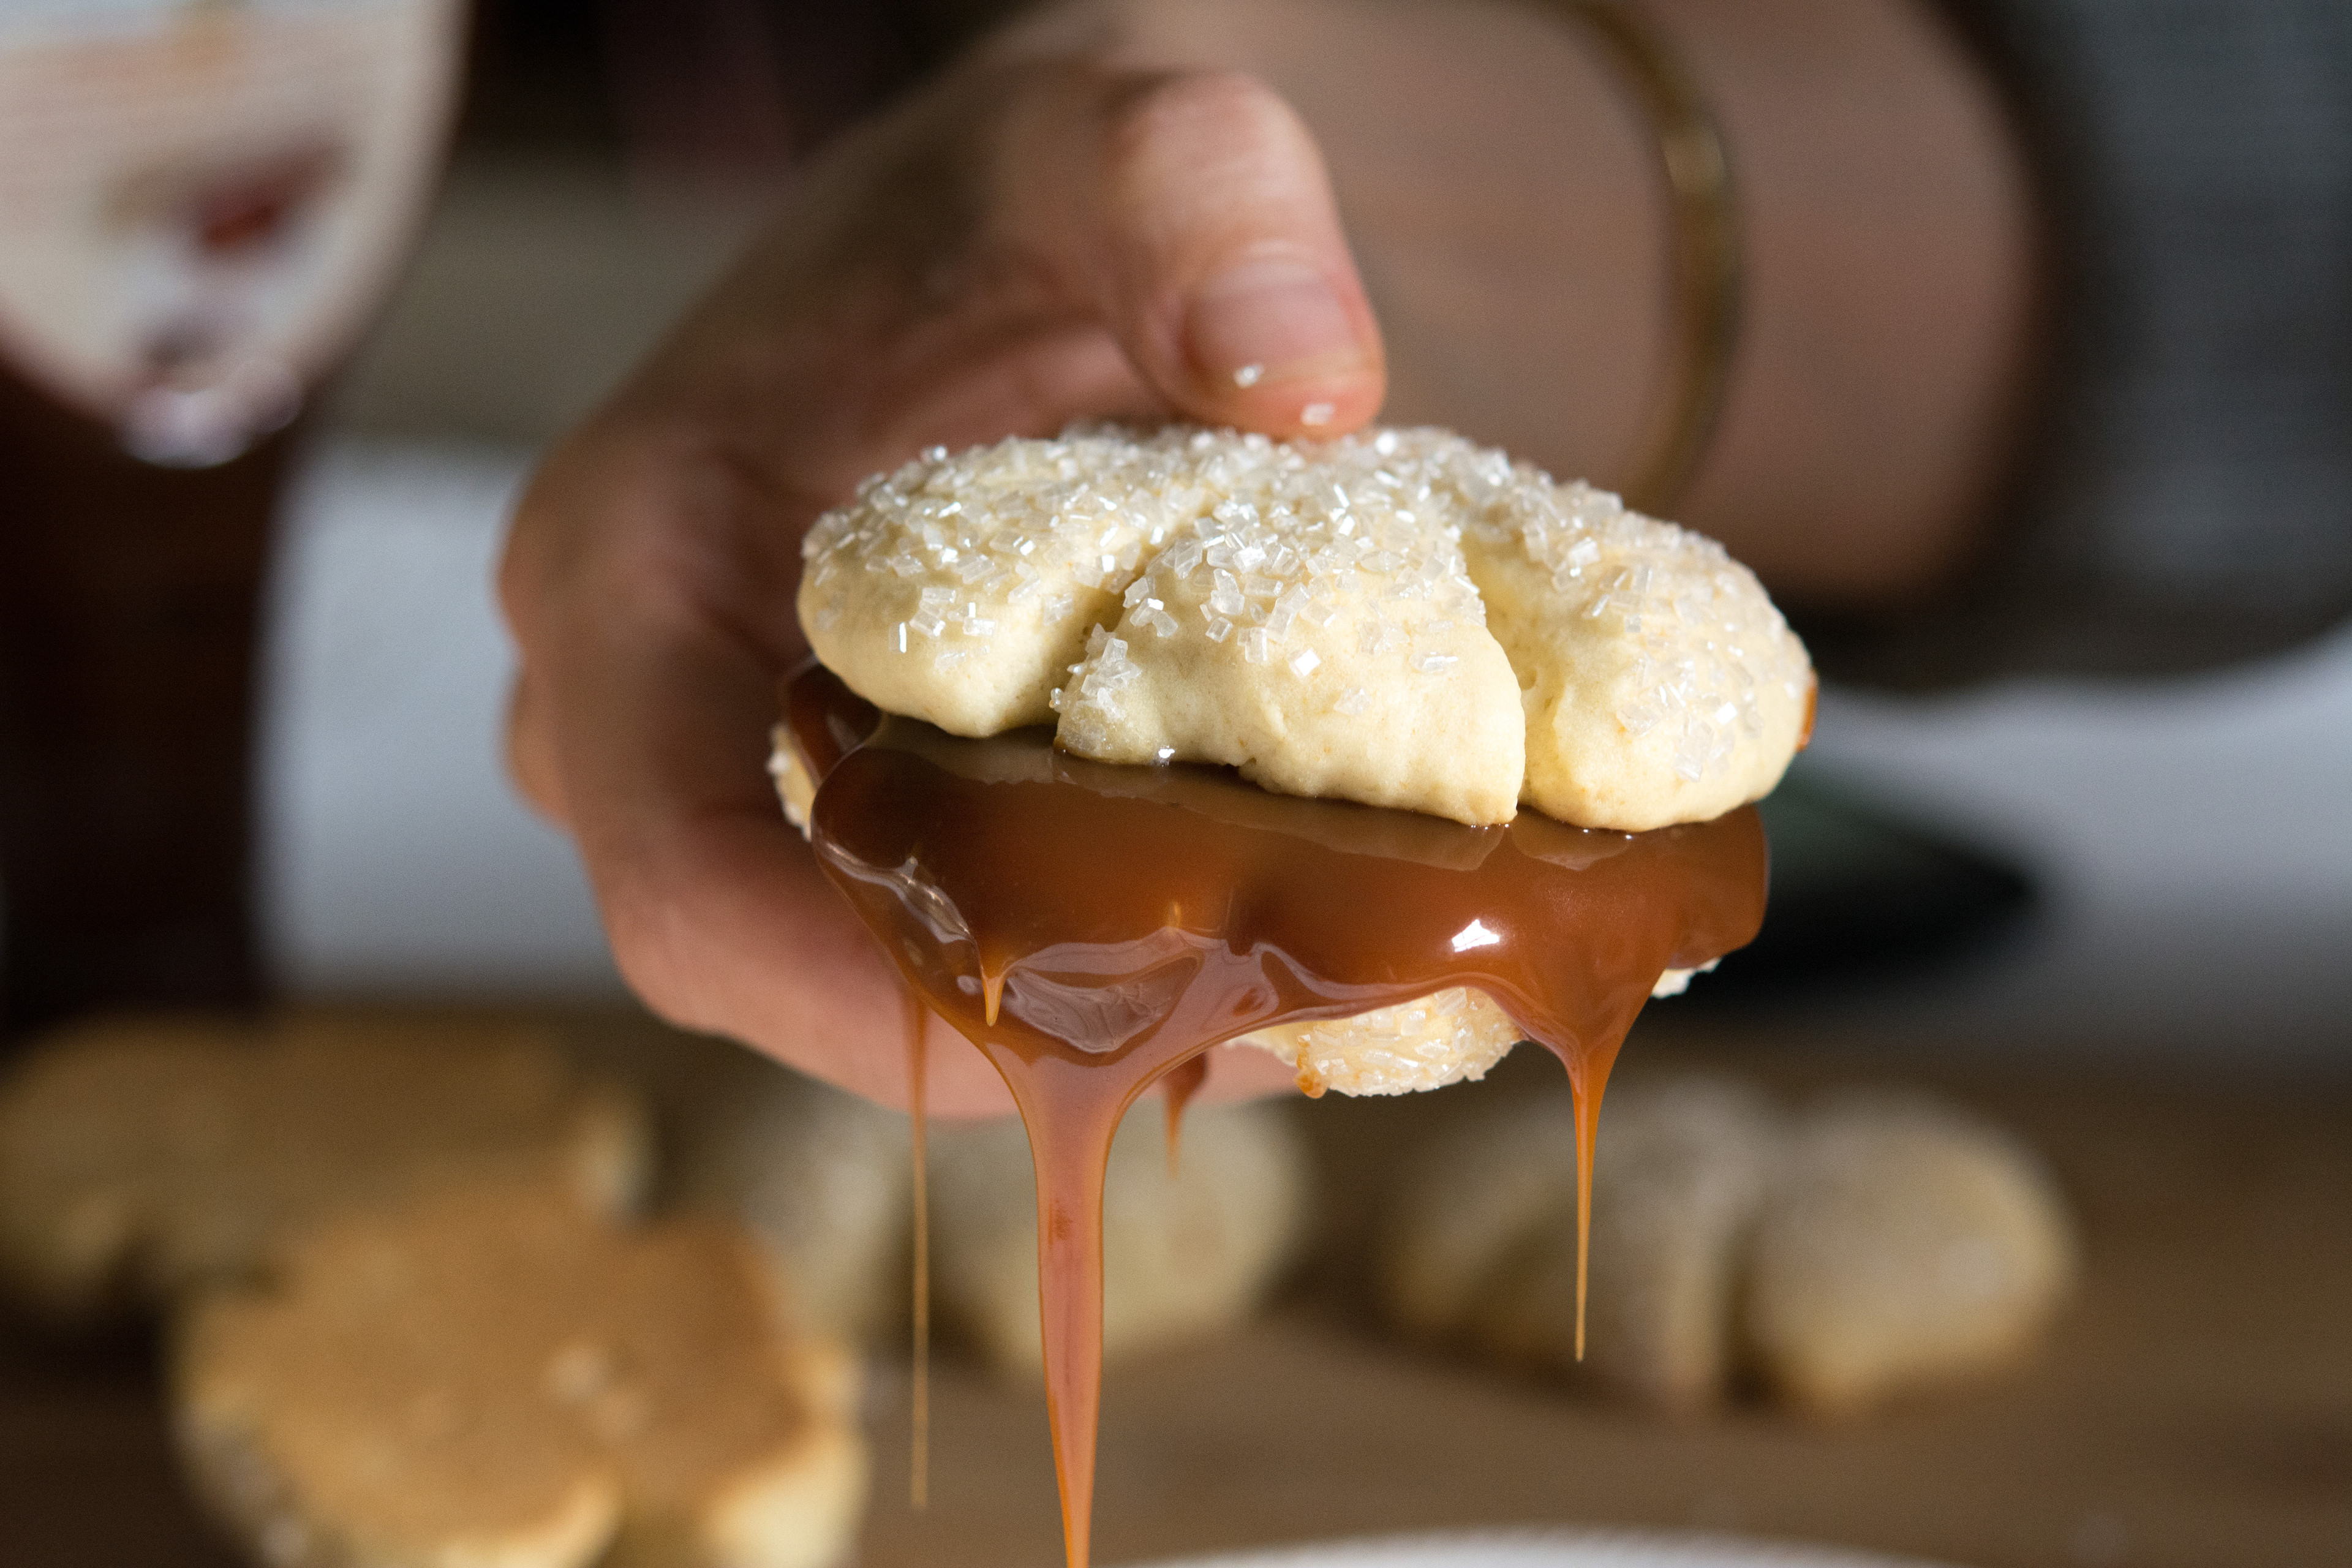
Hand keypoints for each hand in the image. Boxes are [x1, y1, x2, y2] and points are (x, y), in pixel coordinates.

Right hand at [500, 43, 1382, 1114]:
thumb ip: (1198, 197)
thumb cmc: (1034, 186)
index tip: (1109, 1039)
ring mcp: (741, 764)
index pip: (684, 882)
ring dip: (1077, 1006)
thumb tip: (1307, 384)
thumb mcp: (1119, 132)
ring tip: (1305, 987)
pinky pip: (942, 926)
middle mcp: (652, 701)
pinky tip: (1269, 931)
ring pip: (877, 970)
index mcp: (630, 562)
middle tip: (1273, 1018)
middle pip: (789, 969)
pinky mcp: (846, 792)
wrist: (1032, 228)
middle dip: (1016, 1025)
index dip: (865, 1005)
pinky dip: (1095, 955)